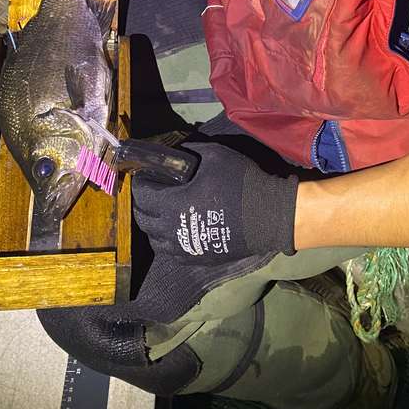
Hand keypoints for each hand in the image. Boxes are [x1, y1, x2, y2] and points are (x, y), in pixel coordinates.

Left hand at [132, 142, 298, 262]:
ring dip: (153, 224)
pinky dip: (168, 240)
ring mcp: (184, 249)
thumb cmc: (239, 183)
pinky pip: (172, 252)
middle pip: (143, 219)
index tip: (143, 174)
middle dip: (142, 203)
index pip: (142, 196)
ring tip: (161, 211)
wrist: (268, 215)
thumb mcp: (215, 155)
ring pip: (155, 240)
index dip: (140, 183)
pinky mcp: (197, 259)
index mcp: (172, 204)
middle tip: (151, 190)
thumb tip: (177, 150)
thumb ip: (191, 150)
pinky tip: (177, 228)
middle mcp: (172, 231)